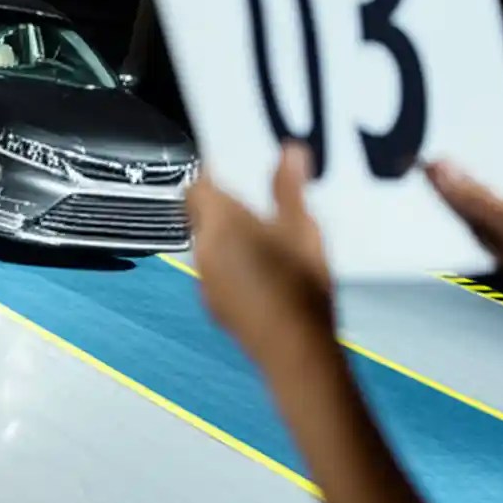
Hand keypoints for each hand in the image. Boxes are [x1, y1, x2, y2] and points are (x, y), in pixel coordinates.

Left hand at [186, 142, 333, 369]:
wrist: (294, 350)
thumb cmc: (300, 288)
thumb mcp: (304, 230)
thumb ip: (290, 188)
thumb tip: (289, 152)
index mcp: (221, 221)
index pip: (198, 184)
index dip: (213, 174)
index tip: (232, 169)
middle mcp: (203, 247)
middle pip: (201, 214)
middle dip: (224, 206)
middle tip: (255, 202)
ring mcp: (204, 278)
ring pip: (207, 243)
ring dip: (226, 236)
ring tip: (263, 237)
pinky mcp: (212, 302)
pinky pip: (214, 271)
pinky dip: (230, 264)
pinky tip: (261, 271)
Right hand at [426, 132, 502, 333]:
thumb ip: (474, 195)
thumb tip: (438, 167)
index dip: (475, 137)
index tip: (440, 137)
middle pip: (492, 170)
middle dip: (462, 172)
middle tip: (426, 168)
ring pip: (486, 198)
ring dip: (463, 201)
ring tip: (430, 197)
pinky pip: (487, 223)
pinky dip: (470, 225)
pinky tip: (448, 227)